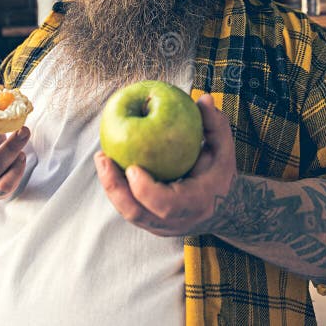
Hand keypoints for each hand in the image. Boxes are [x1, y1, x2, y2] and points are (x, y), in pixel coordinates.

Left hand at [94, 94, 236, 236]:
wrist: (221, 206)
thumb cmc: (219, 171)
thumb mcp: (223, 148)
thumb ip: (215, 124)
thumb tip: (204, 98)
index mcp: (196, 204)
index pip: (167, 205)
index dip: (146, 190)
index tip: (132, 168)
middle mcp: (176, 221)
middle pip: (138, 213)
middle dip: (115, 188)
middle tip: (103, 158)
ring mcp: (161, 226)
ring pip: (128, 212)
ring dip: (111, 186)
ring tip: (102, 158)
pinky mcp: (149, 222)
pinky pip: (128, 207)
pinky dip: (116, 187)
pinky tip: (107, 163)